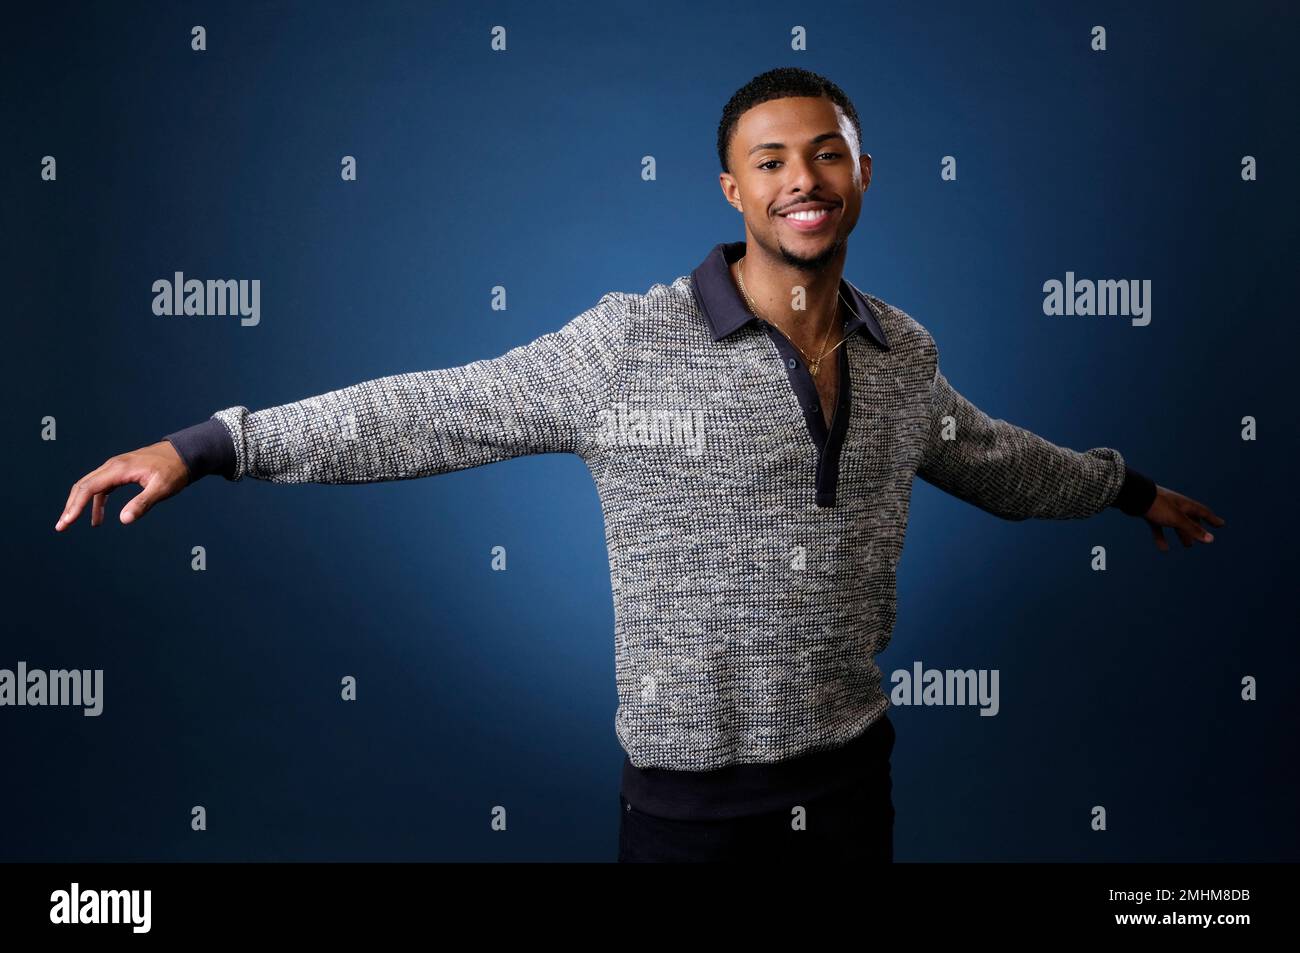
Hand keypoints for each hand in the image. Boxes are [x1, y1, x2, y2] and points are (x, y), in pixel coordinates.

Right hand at [54, 440, 190, 530]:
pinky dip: (96, 502)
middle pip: (83, 486)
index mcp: (119, 469)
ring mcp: (115, 468)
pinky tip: (98, 518)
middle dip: (71, 506)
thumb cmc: (174, 469)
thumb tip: (124, 520)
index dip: (75, 506)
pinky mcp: (121, 472)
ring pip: (90, 486)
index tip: (66, 522)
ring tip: (73, 523)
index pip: (89, 488)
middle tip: (62, 526)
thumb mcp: (162, 488)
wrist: (184, 453)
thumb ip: (143, 503)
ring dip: (80, 504)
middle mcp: (112, 466)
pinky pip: (102, 487)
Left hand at [1142, 485, 1224, 550]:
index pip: (1203, 512)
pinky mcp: (1150, 514)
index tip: (1221, 524)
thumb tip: (1211, 539)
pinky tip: (1164, 548)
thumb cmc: (1158, 506)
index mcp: (1185, 504)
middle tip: (1201, 540)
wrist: (1133, 496)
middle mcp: (1175, 506)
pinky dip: (1162, 538)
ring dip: (1182, 534)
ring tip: (1187, 545)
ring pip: (1175, 524)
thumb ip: (1193, 529)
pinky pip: (1159, 528)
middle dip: (1196, 529)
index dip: (1212, 519)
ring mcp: (1162, 510)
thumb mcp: (1177, 519)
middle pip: (1190, 519)